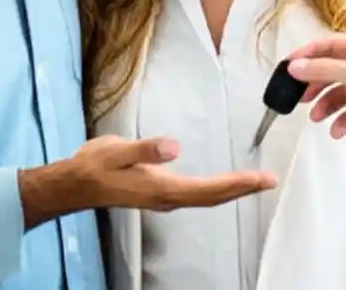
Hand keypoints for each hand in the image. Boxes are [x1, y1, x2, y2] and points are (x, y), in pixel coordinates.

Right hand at [74, 135, 276, 210]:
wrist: (76, 183)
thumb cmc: (96, 166)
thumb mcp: (117, 151)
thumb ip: (145, 148)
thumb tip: (173, 146)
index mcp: (162, 189)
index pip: (209, 189)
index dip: (238, 185)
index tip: (261, 179)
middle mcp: (167, 198)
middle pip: (213, 197)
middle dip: (243, 189)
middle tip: (269, 181)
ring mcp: (164, 198)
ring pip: (207, 198)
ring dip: (232, 191)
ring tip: (254, 182)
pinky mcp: (160, 193)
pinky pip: (197, 194)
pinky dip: (217, 189)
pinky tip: (224, 184)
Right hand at [287, 34, 345, 150]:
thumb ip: (323, 70)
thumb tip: (295, 66)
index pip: (328, 46)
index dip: (307, 55)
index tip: (288, 67)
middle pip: (332, 72)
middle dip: (315, 85)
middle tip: (298, 97)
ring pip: (340, 95)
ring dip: (326, 106)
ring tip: (317, 117)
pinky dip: (342, 122)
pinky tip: (337, 130)